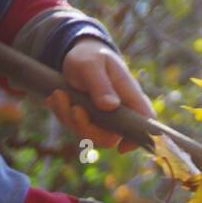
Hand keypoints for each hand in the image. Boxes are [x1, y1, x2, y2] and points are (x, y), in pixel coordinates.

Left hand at [48, 39, 154, 153]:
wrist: (75, 55)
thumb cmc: (90, 57)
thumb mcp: (91, 64)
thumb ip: (101, 84)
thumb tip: (111, 106)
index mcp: (130, 96)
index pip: (145, 122)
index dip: (138, 138)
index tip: (121, 147)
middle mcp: (119, 112)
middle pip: (110, 137)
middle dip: (86, 127)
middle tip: (74, 108)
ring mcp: (102, 119)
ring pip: (88, 134)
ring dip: (68, 117)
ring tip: (58, 94)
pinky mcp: (86, 120)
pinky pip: (73, 127)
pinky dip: (62, 113)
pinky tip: (55, 97)